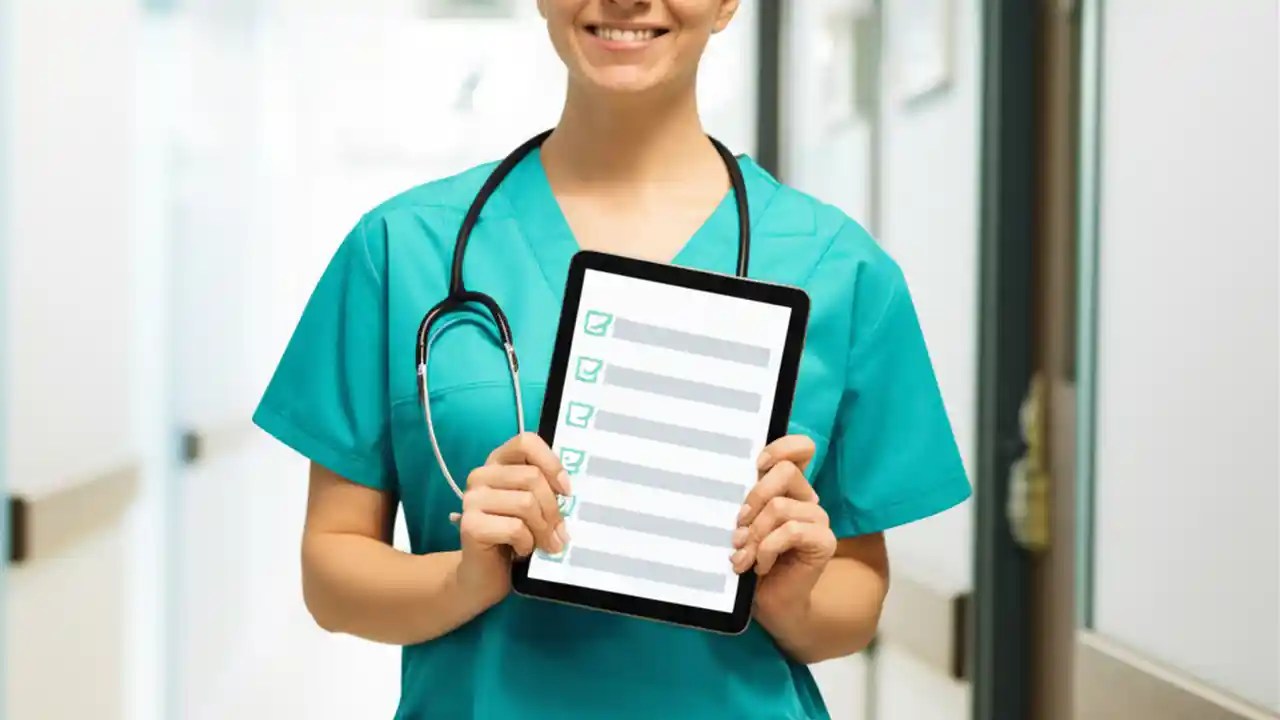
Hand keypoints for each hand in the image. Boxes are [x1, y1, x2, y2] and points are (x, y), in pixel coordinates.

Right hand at [452, 432, 571, 606]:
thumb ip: (545, 491)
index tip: (565, 491)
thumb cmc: (513, 538)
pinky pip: (515, 528)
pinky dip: (526, 543)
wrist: (482, 575)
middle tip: (559, 534)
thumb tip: (569, 492)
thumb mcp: (533, 508)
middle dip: (553, 510)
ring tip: (544, 545)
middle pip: (532, 477)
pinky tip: (521, 550)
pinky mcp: (470, 525)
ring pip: (526, 503)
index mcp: (497, 463)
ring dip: (543, 530)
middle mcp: (481, 475)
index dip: (551, 463)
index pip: (526, 442)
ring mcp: (472, 499)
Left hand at [731, 435, 835, 621]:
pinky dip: (767, 549)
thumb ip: (743, 502)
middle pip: (785, 472)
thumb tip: (723, 483)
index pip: (800, 449)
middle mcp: (806, 498)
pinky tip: (759, 566)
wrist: (771, 604)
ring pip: (780, 506)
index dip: (780, 447)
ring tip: (743, 556)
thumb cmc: (751, 562)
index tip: (758, 465)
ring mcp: (817, 519)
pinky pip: (790, 531)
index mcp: (788, 488)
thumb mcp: (742, 526)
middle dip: (754, 498)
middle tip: (738, 528)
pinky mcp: (824, 541)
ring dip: (754, 534)